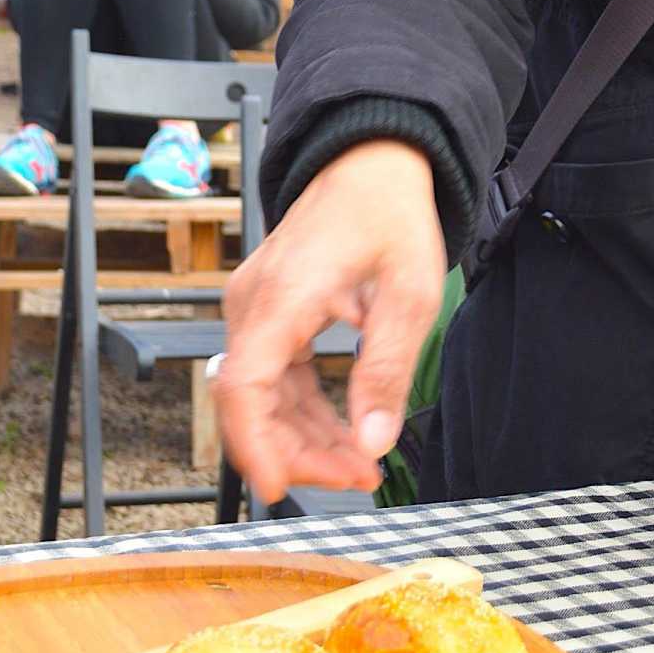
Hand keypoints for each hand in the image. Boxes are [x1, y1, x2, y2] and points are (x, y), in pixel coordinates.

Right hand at [217, 144, 446, 502]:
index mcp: (282, 295)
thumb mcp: (409, 294)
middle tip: (360, 479)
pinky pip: (273, 375)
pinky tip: (342, 434)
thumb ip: (386, 370)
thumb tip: (372, 444)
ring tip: (361, 467)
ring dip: (304, 437)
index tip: (282, 490)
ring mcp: (255, 307)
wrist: (372, 162)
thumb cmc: (390, 215)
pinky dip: (303, 410)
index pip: (244, 386)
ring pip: (262, 395)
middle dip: (299, 452)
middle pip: (251, 402)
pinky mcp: (267, 312)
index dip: (256, 445)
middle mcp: (253, 303)